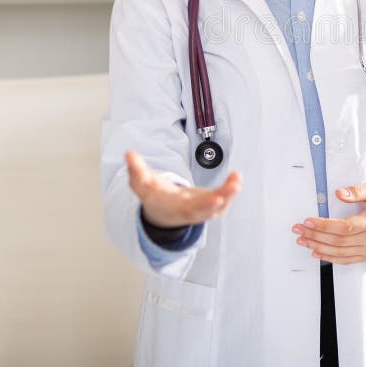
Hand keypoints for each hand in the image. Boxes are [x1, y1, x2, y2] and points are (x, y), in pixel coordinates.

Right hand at [125, 150, 241, 227]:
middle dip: (219, 201)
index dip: (203, 205)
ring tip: (237, 179)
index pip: (188, 208)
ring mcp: (201, 209)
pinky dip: (231, 189)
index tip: (216, 200)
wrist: (162, 211)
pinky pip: (223, 199)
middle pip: (206, 210)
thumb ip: (136, 169)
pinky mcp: (210, 203)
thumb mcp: (141, 183)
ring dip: (229, 194)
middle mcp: (190, 211)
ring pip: (218, 206)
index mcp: (174, 207)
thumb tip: (128, 154)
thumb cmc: (153, 196)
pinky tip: (237, 177)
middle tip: (229, 192)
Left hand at [292, 182, 365, 264]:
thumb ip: (358, 191)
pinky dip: (330, 258)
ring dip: (318, 247)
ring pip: (340, 253)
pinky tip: (316, 252)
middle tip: (298, 229)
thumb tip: (339, 193)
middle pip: (338, 241)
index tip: (308, 220)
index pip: (345, 227)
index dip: (324, 226)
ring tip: (302, 240)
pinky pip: (346, 260)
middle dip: (315, 235)